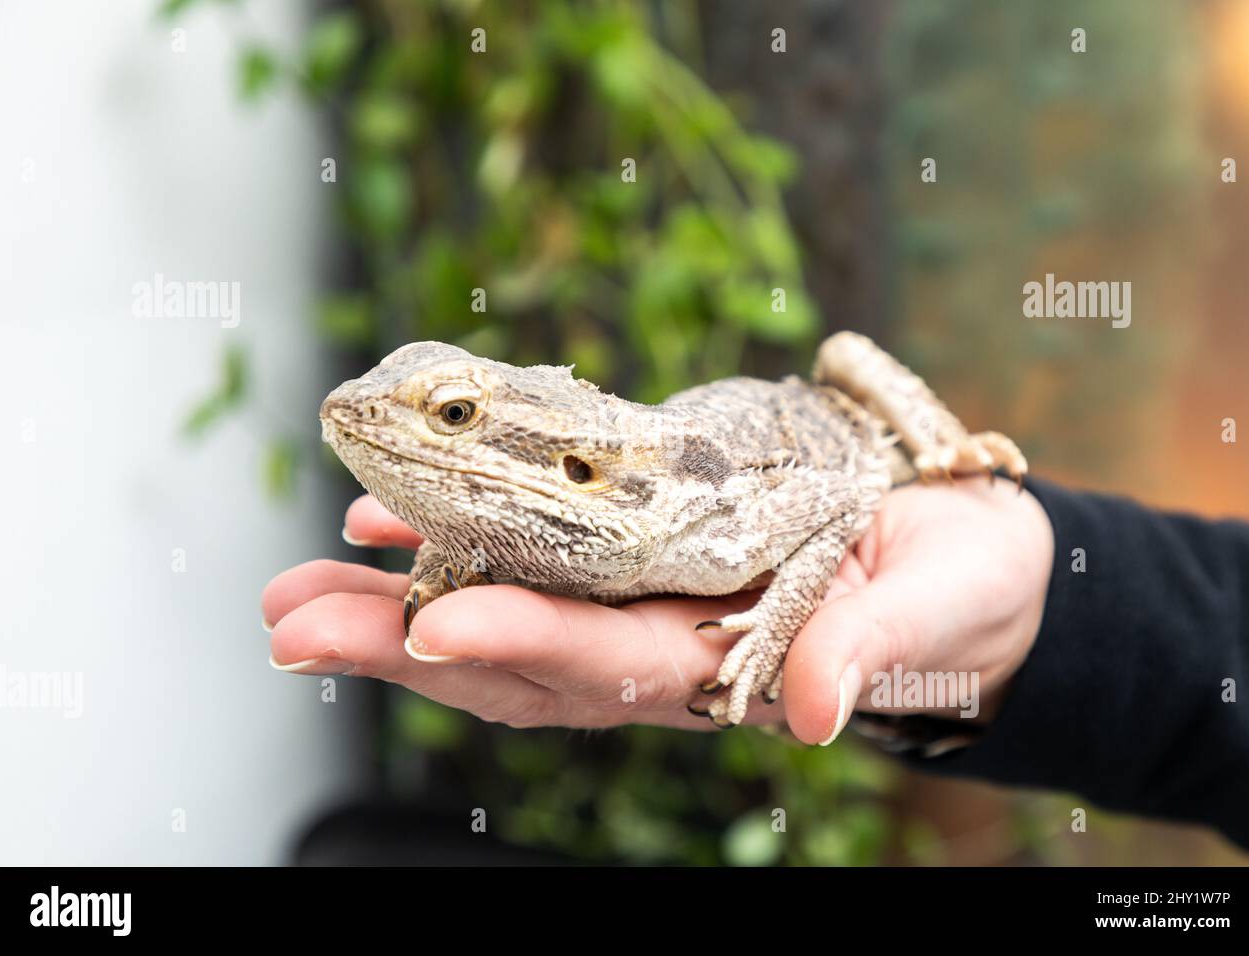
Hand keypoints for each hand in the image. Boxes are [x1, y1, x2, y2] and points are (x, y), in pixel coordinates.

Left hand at [262, 479, 1053, 744]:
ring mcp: (642, 606)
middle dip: (404, 645)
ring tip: (300, 589)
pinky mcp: (638, 555)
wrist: (953, 557)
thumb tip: (819, 715)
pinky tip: (387, 520)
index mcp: (729, 668)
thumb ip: (871, 650)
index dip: (521, 649)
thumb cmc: (952, 582)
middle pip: (520, 659)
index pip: (610, 666)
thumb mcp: (928, 608)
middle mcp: (664, 648)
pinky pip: (535, 557)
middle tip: (295, 622)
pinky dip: (457, 541)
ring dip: (398, 605)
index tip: (428, 629)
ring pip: (506, 614)